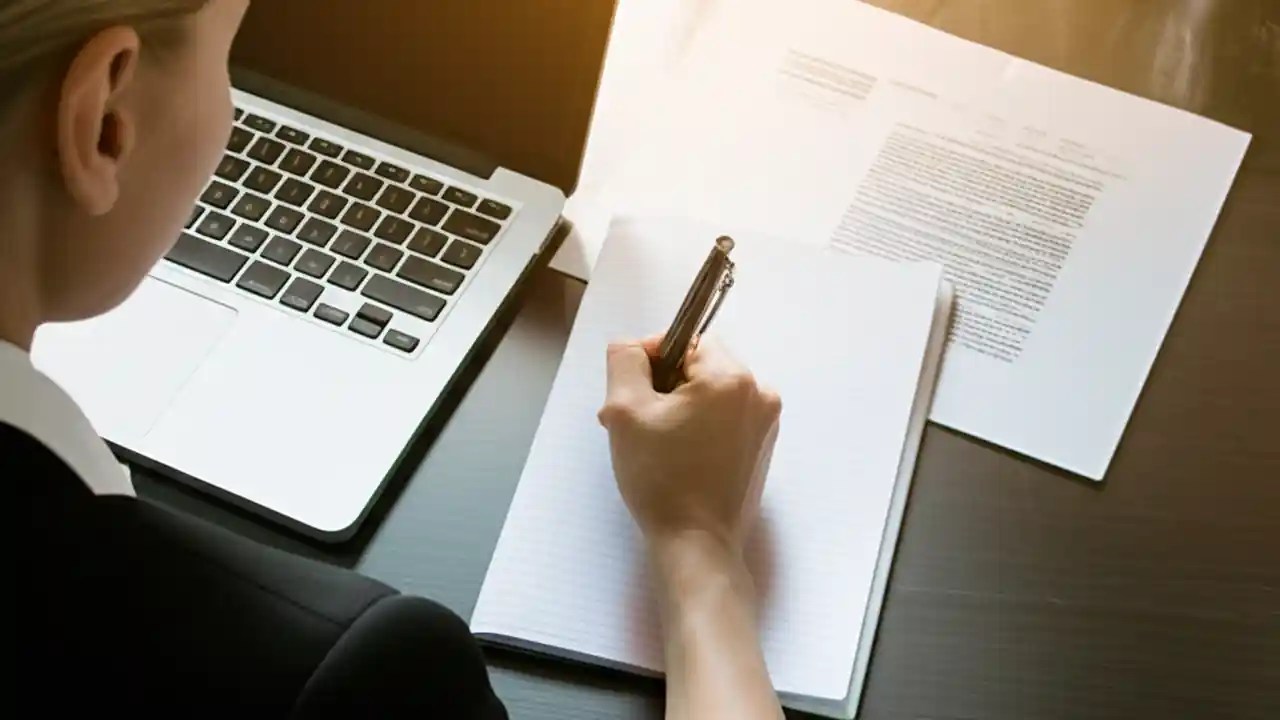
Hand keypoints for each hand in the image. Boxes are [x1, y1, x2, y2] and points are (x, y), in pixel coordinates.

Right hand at [598, 335, 781, 554]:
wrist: (697, 544)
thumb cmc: (661, 478)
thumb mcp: (625, 411)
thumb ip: (624, 361)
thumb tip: (633, 348)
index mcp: (731, 377)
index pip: (686, 339)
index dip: (652, 359)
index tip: (631, 393)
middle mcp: (759, 393)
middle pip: (701, 365)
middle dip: (664, 385)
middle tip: (636, 422)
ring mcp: (765, 422)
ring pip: (711, 393)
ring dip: (679, 406)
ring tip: (653, 442)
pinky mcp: (762, 447)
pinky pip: (725, 418)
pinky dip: (699, 426)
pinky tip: (677, 455)